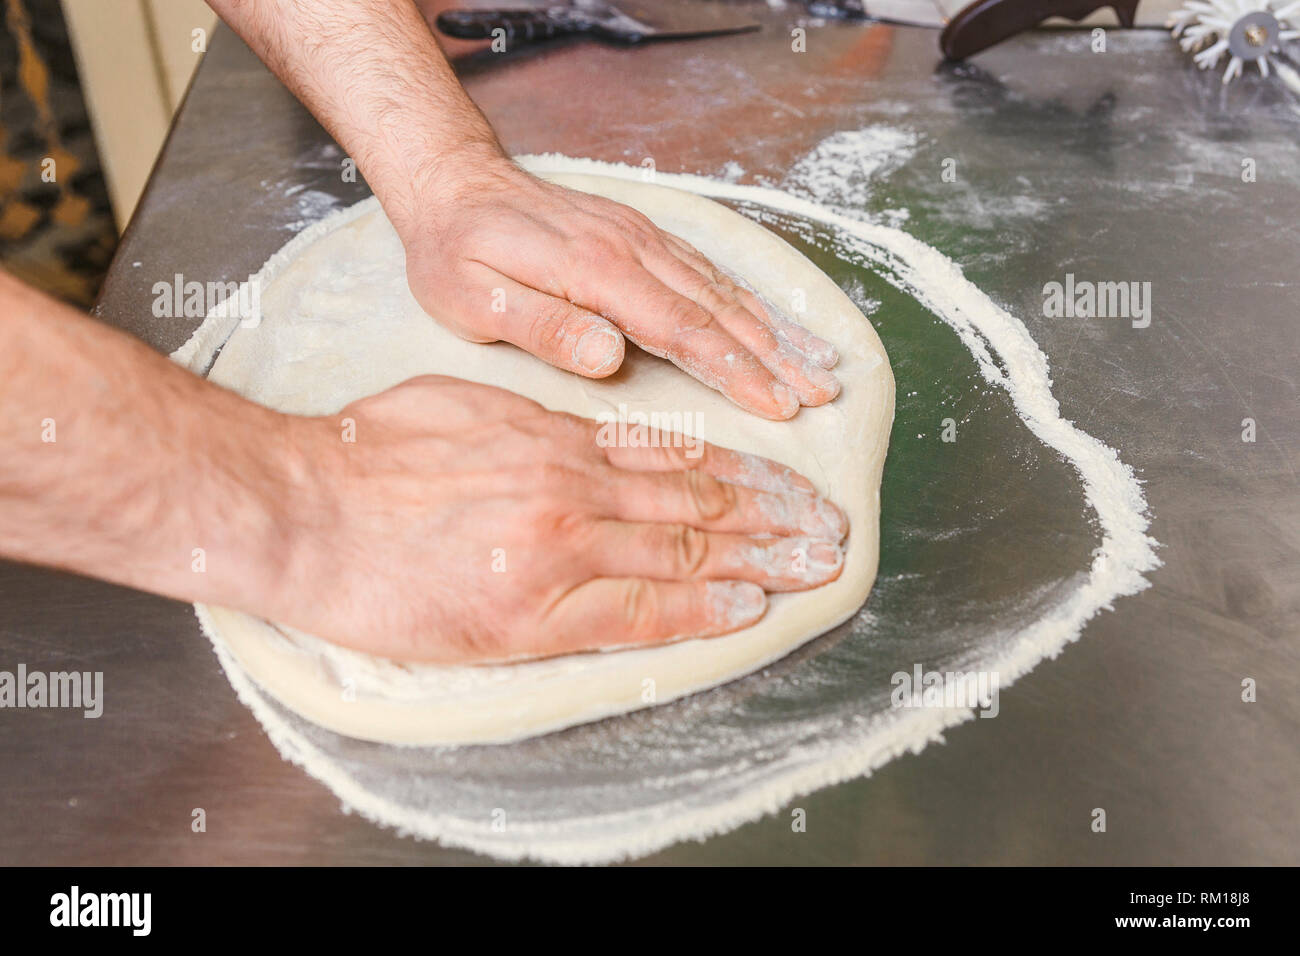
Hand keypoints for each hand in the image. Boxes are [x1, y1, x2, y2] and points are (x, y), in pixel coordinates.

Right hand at [274, 376, 847, 662]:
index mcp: (557, 438)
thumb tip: (584, 428)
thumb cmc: (370, 452)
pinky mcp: (531, 615)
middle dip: (774, 516)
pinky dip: (698, 608)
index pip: (676, 457)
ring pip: (683, 551)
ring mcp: (559, 552)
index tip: (790, 486)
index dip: (744, 475)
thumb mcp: (465, 404)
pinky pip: (636, 612)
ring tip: (814, 564)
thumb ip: (535, 421)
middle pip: (698, 502)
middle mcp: (573, 489)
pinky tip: (745, 606)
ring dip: (759, 559)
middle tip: (829, 528)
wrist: (304, 510)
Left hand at [399, 158, 841, 420]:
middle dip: (776, 356)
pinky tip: (774, 323)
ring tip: (822, 365)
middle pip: (720, 310)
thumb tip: (610, 356)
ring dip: (776, 329)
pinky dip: (750, 300)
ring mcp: (641, 239)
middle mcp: (632, 249)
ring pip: (724, 289)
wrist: (454, 183)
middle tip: (822, 394)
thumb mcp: (472, 299)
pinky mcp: (641, 236)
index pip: (683, 329)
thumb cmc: (455, 251)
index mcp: (596, 271)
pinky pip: (708, 271)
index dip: (735, 371)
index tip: (778, 406)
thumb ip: (542, 326)